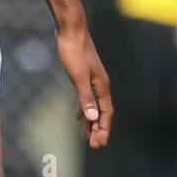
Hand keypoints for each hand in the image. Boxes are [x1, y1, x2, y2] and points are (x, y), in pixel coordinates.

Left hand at [57, 25, 112, 148]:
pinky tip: (78, 116)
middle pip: (101, 113)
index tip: (99, 145)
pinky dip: (84, 109)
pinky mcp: (84, 75)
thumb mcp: (78, 76)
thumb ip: (85, 97)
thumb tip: (92, 117)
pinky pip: (87, 98)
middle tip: (94, 146)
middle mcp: (100, 84)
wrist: (70, 30)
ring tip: (86, 136)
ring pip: (94, 107)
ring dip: (91, 122)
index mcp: (101, 86)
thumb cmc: (74, 51)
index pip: (106, 114)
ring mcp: (92, 80)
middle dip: (98, 130)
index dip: (103, 130)